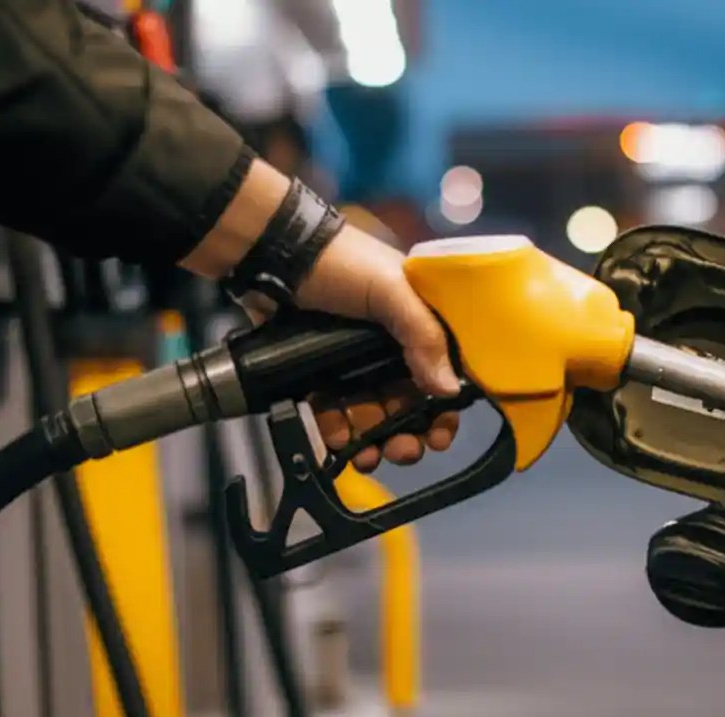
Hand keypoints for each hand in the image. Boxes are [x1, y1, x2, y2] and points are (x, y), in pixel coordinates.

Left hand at [182, 161, 459, 471]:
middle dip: (408, 435)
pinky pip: (335, 413)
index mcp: (417, 325)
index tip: (439, 436)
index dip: (444, 409)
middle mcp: (390, 349)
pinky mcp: (320, 375)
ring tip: (369, 456)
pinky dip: (340, 433)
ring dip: (375, 440)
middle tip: (403, 452)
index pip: (442, 376)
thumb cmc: (342, 264)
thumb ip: (423, 337)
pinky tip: (341, 445)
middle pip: (408, 405)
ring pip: (372, 415)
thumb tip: (451, 392)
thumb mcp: (392, 291)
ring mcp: (353, 364)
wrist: (273, 253)